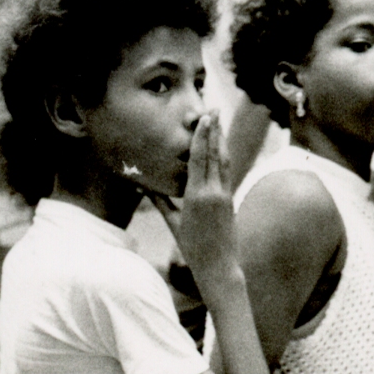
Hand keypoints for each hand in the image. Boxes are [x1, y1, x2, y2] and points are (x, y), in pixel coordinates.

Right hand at [158, 113, 237, 275]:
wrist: (219, 266)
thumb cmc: (192, 248)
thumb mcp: (173, 224)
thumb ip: (161, 202)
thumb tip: (143, 186)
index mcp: (197, 196)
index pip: (199, 158)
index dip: (202, 135)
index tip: (204, 117)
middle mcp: (213, 192)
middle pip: (214, 153)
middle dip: (214, 129)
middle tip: (214, 107)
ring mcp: (225, 195)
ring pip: (224, 160)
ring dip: (221, 139)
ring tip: (219, 120)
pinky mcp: (230, 200)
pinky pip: (227, 172)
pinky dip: (223, 156)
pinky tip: (222, 146)